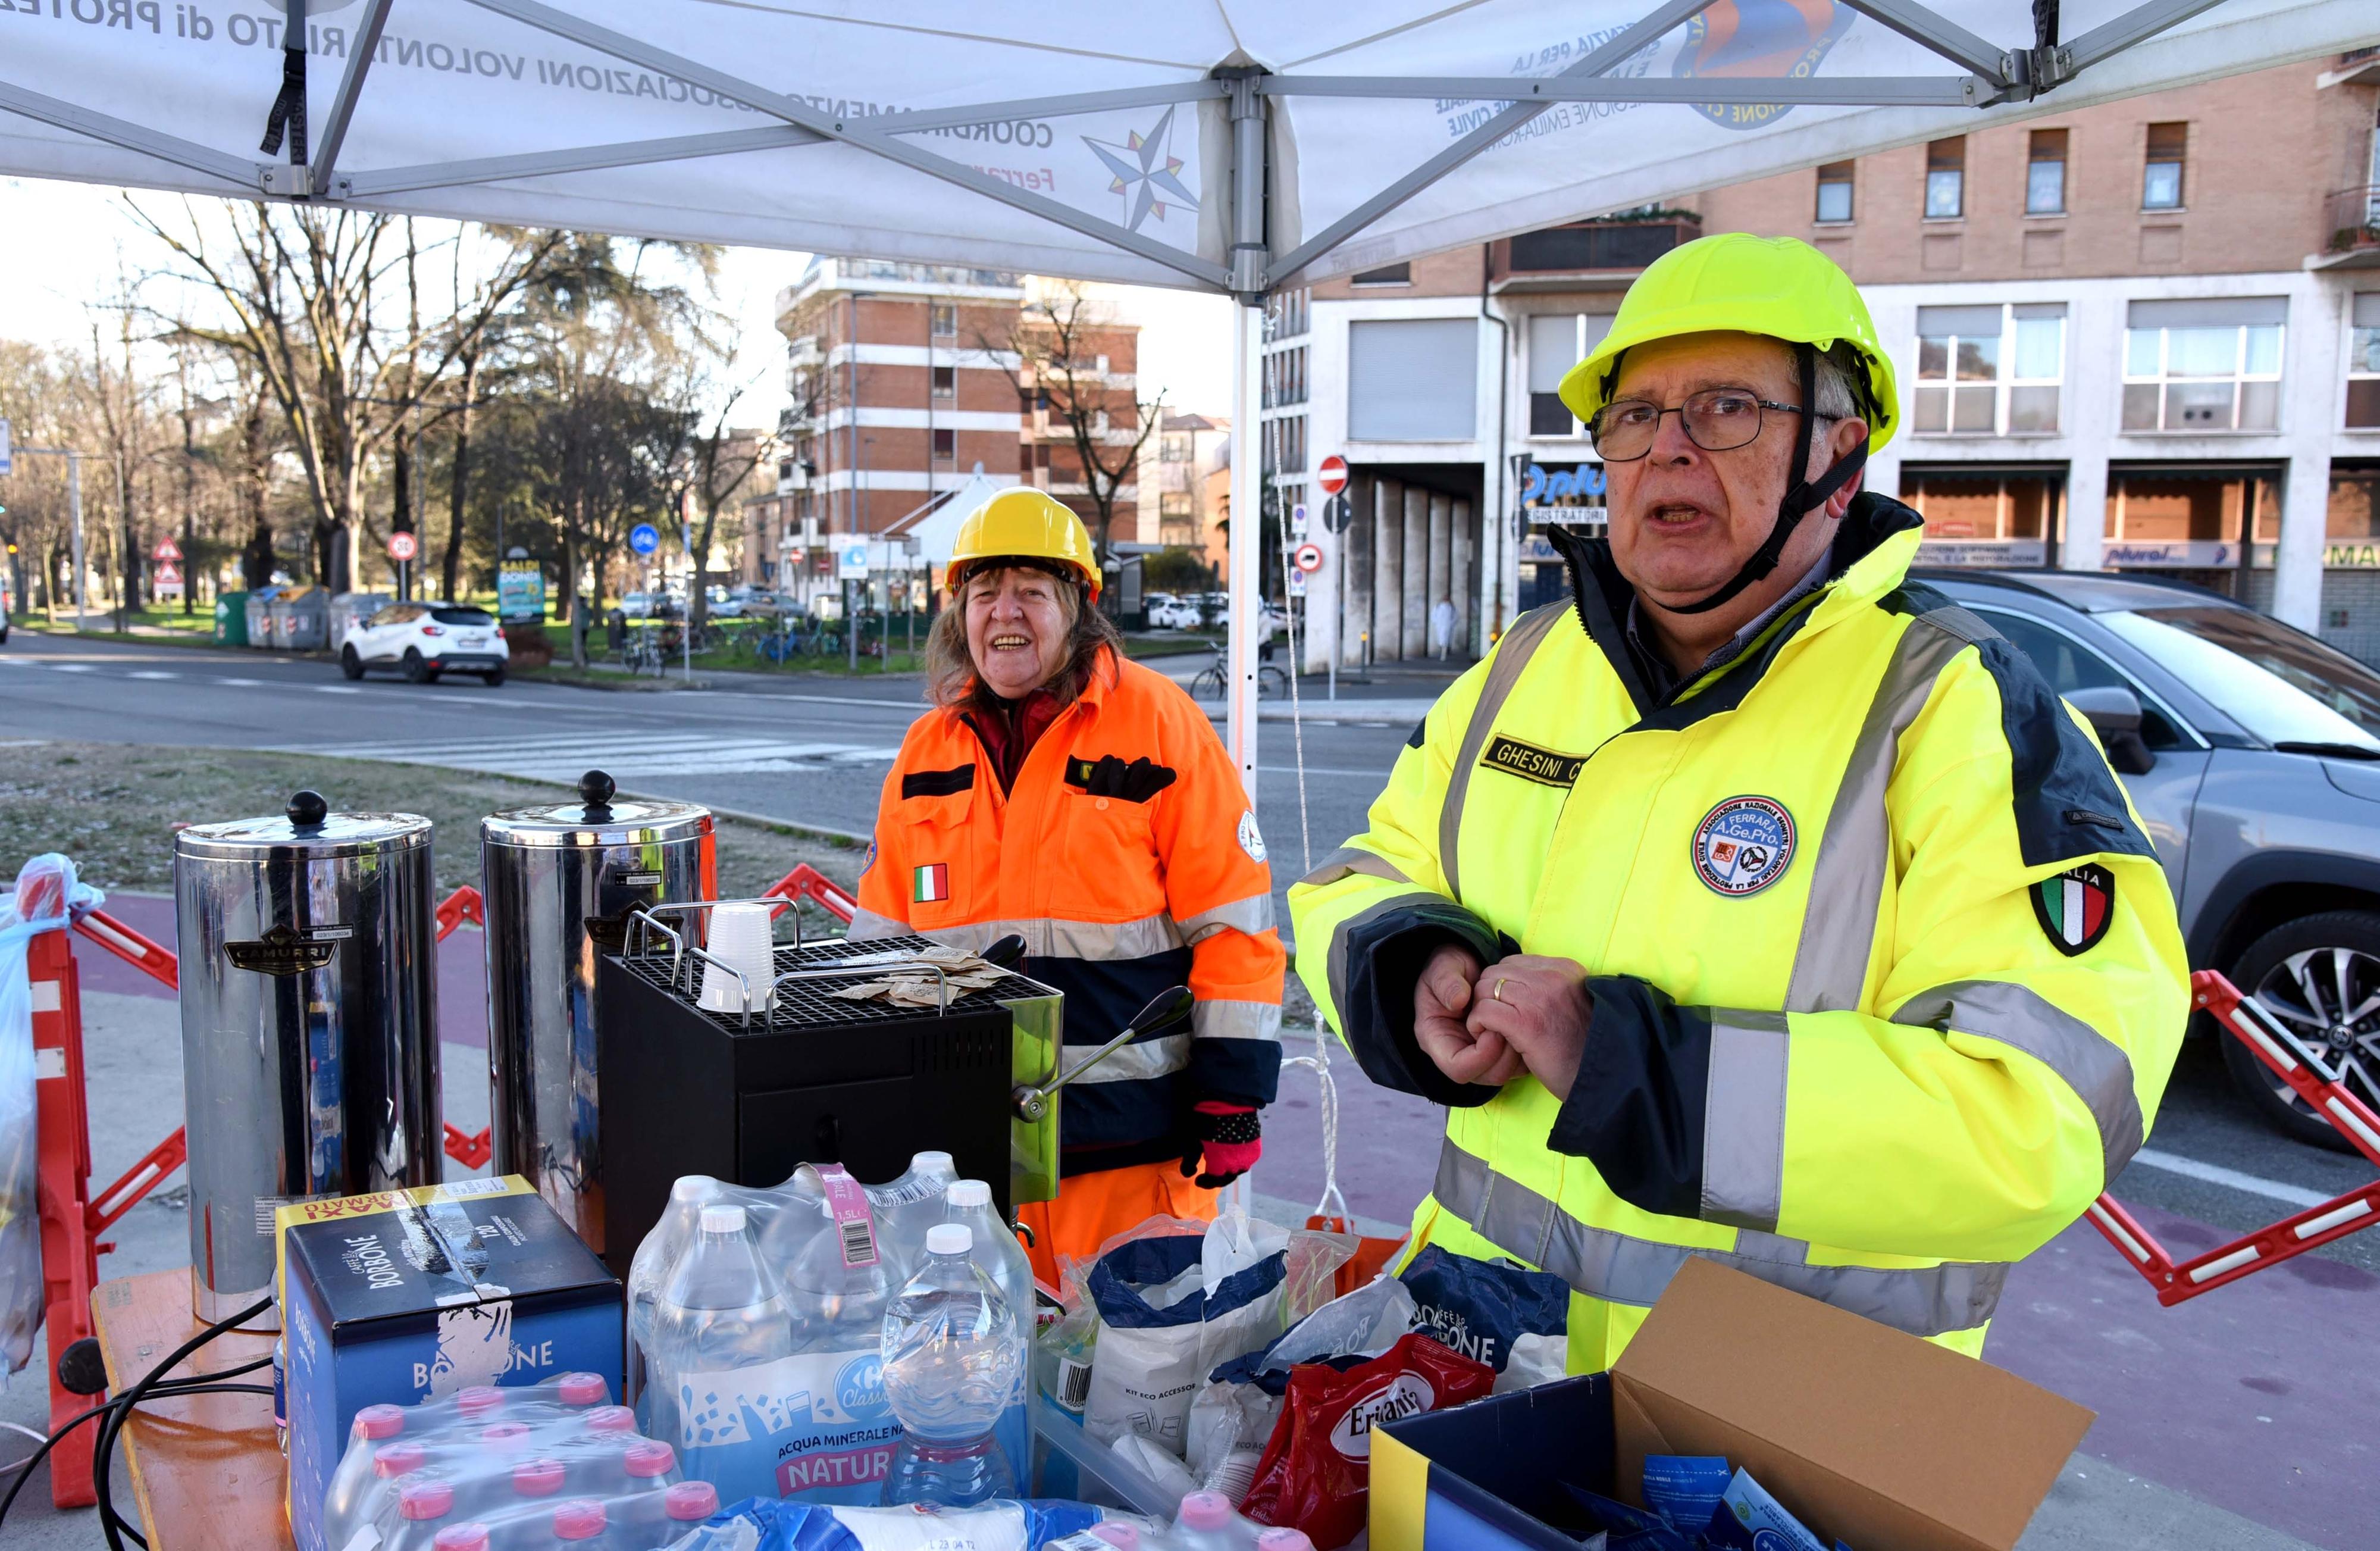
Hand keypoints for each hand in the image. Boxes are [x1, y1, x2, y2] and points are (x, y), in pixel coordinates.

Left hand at [1182, 1101, 1260, 1188]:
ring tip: (1222, 1162)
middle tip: (1210, 1175)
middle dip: (1218, 1178)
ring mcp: (1249, 1155)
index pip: (1213, 1182)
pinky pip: (1248, 1158)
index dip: (1205, 1183)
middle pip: (1228, 1177)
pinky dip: (1240, 1159)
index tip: (1198, 1180)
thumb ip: (1189, 1161)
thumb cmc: (1206, 1121)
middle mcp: (1237, 1164)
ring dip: (1230, 1169)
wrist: (1228, 1101)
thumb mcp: (1192, 1142)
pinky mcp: (1256, 1145)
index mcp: (1220, 1166)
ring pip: (1239, 1169)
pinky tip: (1233, 1153)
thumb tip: (1189, 1174)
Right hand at [1413, 943, 1526, 1087]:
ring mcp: (1480, 1055)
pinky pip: (1518, 1065)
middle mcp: (1459, 1054)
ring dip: (1518, 1053)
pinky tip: (1530, 1027)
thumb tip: (1459, 1000)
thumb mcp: (1442, 967)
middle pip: (1485, 1076)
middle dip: (1504, 1056)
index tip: (1494, 1030)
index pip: (1458, 1067)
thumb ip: (1446, 982)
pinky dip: (1528, 1051)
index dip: (1479, 1056)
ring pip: (1505, 1073)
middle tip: (1514, 1027)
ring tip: (1522, 1024)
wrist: (1466, 967)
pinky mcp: (1498, 1051)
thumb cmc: (1450, 967)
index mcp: (1437, 1039)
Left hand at [1465, 955, 1592, 1099]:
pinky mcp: (1526, 1022)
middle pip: (1495, 973)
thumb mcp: (1573, 1003)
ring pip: (1485, 989)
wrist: (1603, 1077)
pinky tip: (1488, 1038)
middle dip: (1487, 997)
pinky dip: (1479, 1024)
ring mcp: (1538, 997)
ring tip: (1490, 1031)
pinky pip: (1485, 1011)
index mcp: (1564, 969)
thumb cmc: (1583, 1047)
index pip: (1513, 963)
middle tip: (1492, 1021)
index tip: (1505, 1007)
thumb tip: (1516, 984)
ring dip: (1481, 1011)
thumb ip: (1549, 988)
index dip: (1501, 986)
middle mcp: (1551, 977)